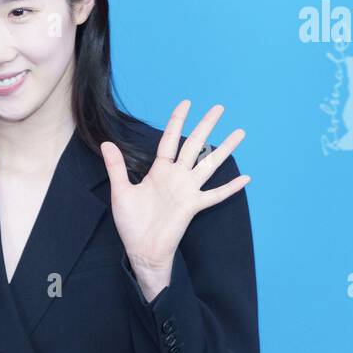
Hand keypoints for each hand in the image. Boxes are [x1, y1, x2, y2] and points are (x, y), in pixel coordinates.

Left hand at [100, 100, 250, 272]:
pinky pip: (215, 195)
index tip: (187, 103)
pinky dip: (230, 187)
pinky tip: (246, 178)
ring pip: (209, 164)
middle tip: (219, 108)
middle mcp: (176, 176)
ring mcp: (187, 190)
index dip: (177, 121)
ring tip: (240, 132)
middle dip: (206, 126)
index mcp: (159, 170)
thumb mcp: (121, 191)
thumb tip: (106, 143)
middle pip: (194, 145)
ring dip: (225, 149)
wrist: (141, 249)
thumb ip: (117, 167)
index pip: (170, 139)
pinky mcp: (193, 206)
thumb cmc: (131, 222)